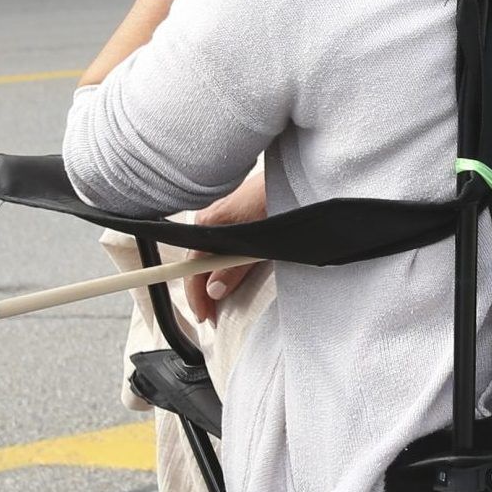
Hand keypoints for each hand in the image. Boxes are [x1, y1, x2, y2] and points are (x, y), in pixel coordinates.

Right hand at [185, 167, 267, 323]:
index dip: (196, 296)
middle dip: (204, 290)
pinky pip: (225, 244)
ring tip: (222, 301)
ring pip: (213, 254)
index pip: (192, 269)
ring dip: (216, 278)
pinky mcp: (239, 213)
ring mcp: (223, 216)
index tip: (205, 317)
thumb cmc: (280, 197)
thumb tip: (213, 291)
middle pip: (200, 263)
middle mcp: (210, 220)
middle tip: (214, 315)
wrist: (299, 175)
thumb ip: (235, 266)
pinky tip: (233, 275)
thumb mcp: (260, 239)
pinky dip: (226, 263)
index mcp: (208, 225)